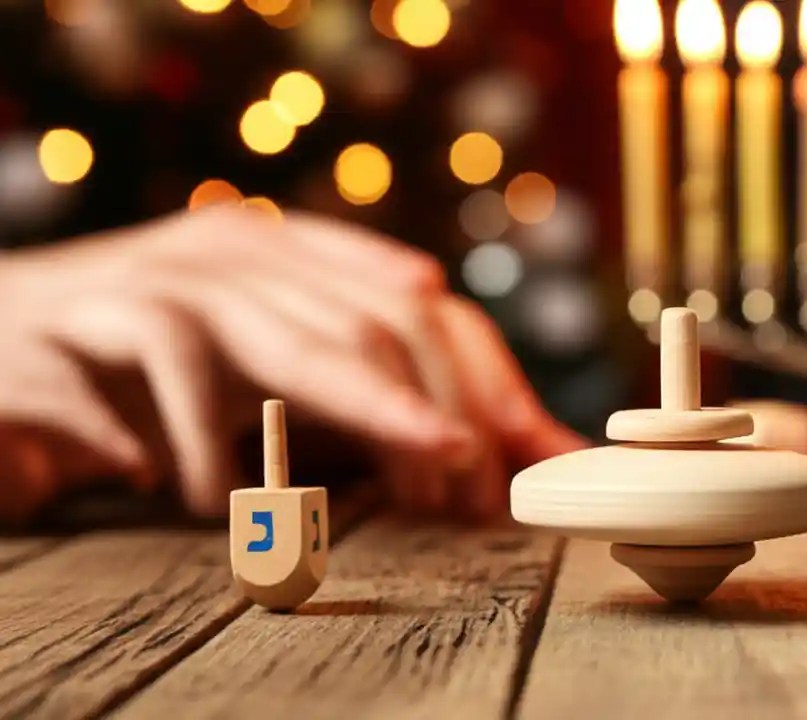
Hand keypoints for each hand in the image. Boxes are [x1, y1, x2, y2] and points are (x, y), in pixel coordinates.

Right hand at [0, 206, 584, 523]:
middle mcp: (237, 257)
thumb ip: (368, 401)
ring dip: (366, 418)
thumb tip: (488, 454)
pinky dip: (204, 444)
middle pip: (373, 321)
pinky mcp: (82, 325)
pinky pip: (163, 375)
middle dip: (437, 413)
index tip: (527, 455)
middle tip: (464, 497)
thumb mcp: (271, 375)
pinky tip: (215, 496)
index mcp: (292, 257)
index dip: (486, 378)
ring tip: (410, 493)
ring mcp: (159, 283)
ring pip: (286, 337)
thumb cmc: (149, 372)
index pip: (421, 305)